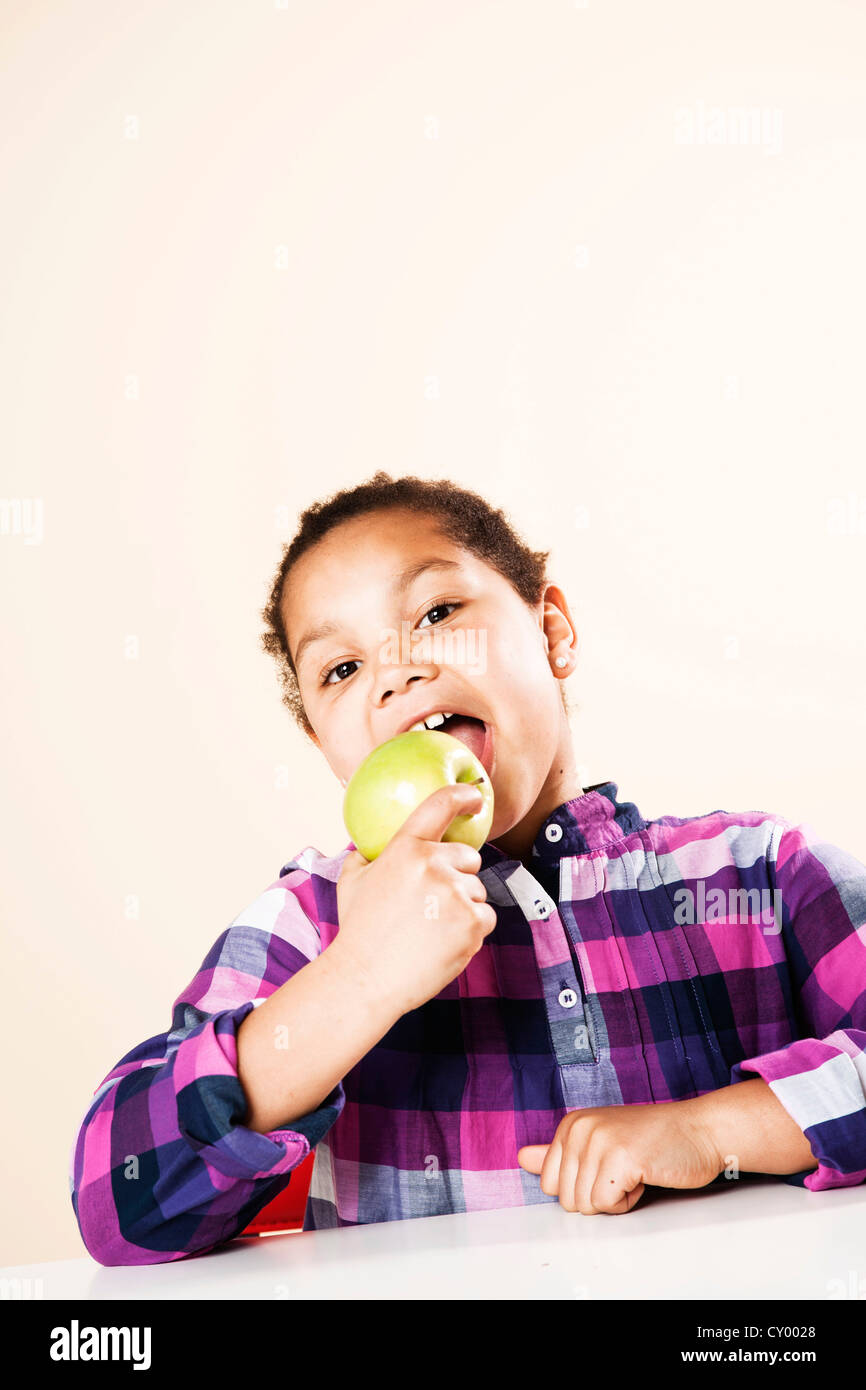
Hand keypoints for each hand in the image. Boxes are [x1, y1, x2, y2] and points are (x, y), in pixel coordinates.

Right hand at [335, 782, 496, 1014]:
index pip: (439, 806)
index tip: (476, 796)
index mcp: (404, 848)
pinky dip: (471, 930)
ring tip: (431, 930)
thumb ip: (366, 856)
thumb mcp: (352, 882)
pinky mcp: (472, 922)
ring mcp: (455, 893)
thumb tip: (371, 847)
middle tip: (431, 905)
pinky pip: (486, 916)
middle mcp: (433, 865)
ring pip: (477, 891)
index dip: (462, 795)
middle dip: (457, 876)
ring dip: (463, 907)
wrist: (365, 980)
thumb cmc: (358, 931)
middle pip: (469, 858)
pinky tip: (443, 943)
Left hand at [517, 1099, 722, 1214]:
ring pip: (585, 1206)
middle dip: (599, 1197)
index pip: (550, 1185)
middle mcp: (579, 1128)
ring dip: (615, 1200)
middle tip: (626, 1170)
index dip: (583, 1189)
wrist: (699, 1131)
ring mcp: (599, 1141)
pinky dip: (629, 1202)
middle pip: (567, 1200)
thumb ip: (560, 1154)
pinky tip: (644, 1176)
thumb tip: (522, 1158)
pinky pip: (607, 1206)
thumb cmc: (653, 1140)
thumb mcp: (600, 1141)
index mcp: (570, 1125)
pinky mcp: (621, 1158)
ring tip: (635, 1171)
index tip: (609, 1168)